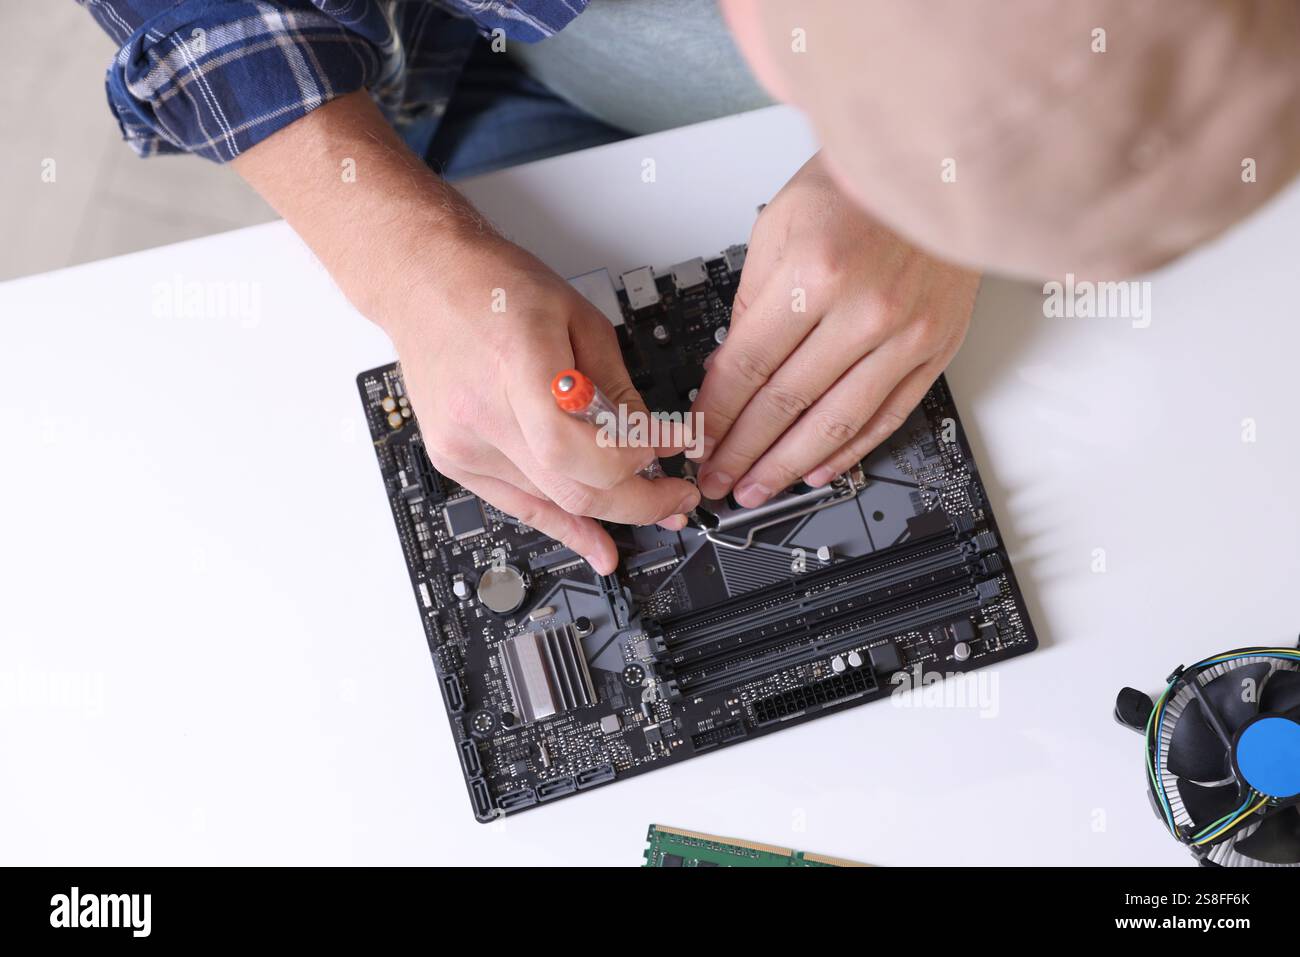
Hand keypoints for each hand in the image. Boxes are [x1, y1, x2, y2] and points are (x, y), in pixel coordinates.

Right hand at [388, 235, 699, 573]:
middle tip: (677, 499)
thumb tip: (647, 438)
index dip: (638, 458)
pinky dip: (564, 525)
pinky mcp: (455, 459)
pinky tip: (597, 545)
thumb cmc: (495, 287)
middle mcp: (485, 413)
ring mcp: (464, 443)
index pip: (584, 447)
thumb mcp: (579, 317)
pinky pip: (520, 506)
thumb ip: (615, 384)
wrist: (423, 283)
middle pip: (574, 488)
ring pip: (553, 503)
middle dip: (640, 501)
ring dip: (611, 513)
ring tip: (655, 511)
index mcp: (519, 364)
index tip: (674, 447)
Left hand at [692, 152, 979, 505]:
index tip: (697, 441)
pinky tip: (817, 471)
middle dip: (742, 451)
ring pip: (836, 423)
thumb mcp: (779, 226)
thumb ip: (752, 303)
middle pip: (786, 403)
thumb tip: (728, 369)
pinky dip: (849, 451)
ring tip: (756, 488)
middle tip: (716, 479)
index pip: (748, 366)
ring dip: (789, 466)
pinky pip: (887, 417)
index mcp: (815, 273)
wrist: (940, 165)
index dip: (716, 414)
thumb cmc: (857, 185)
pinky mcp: (936, 349)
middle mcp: (865, 309)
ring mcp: (906, 335)